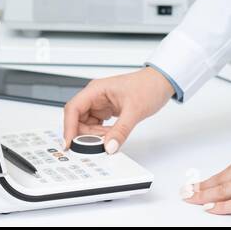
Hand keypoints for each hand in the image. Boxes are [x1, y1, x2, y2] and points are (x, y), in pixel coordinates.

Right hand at [62, 66, 176, 153]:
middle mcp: (95, 96)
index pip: (73, 108)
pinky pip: (96, 125)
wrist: (161, 83)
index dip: (68, 127)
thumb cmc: (148, 86)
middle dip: (84, 134)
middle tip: (95, 145)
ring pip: (86, 123)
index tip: (69, 143)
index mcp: (96, 89)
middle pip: (77, 118)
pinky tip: (109, 137)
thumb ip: (121, 130)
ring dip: (93, 135)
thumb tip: (109, 146)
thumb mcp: (134, 111)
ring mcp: (100, 103)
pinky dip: (100, 134)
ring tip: (108, 140)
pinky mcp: (107, 110)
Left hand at [182, 132, 230, 214]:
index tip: (201, 182)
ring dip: (204, 195)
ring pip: (223, 189)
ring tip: (190, 199)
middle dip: (202, 186)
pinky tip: (211, 210)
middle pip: (220, 179)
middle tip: (186, 191)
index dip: (212, 178)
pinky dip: (222, 207)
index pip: (228, 170)